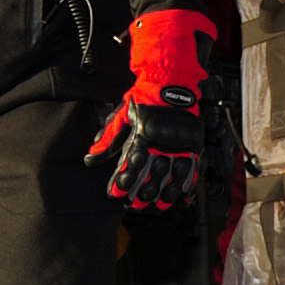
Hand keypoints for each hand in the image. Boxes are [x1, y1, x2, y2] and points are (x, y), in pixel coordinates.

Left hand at [92, 6, 225, 213]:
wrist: (171, 78)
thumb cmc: (144, 96)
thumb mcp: (120, 116)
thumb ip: (107, 139)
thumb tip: (90, 157)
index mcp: (142, 136)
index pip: (130, 167)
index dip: (123, 182)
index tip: (116, 194)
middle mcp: (161, 143)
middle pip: (152, 176)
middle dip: (142, 193)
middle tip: (135, 204)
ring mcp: (179, 144)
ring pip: (173, 177)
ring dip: (165, 194)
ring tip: (157, 206)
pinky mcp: (194, 143)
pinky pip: (193, 170)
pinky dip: (189, 186)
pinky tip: (184, 198)